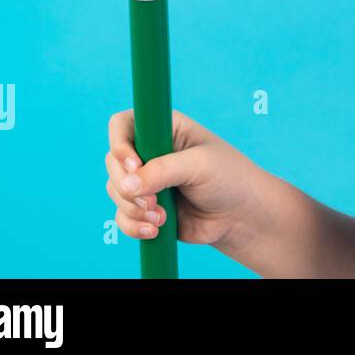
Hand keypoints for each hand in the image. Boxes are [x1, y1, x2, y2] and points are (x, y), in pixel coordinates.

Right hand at [104, 108, 273, 251]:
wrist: (241, 217)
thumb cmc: (229, 179)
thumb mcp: (200, 166)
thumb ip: (163, 170)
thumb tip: (127, 185)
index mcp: (165, 129)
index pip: (123, 124)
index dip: (119, 143)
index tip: (134, 165)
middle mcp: (151, 152)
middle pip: (113, 161)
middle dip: (126, 185)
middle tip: (152, 201)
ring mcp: (147, 181)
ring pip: (115, 191)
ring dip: (133, 208)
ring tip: (161, 218)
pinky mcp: (146, 208)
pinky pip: (121, 216)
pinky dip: (133, 225)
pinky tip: (155, 230)